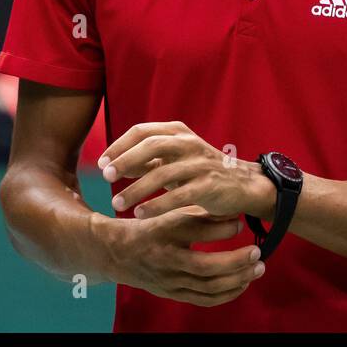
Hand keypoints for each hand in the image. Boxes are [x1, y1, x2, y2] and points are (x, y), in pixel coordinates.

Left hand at [98, 121, 274, 219]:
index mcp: (178, 132)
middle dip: (125, 161)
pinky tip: (140, 215)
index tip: (101, 164)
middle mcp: (189, 143)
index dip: (119, 146)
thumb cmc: (201, 172)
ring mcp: (200, 163)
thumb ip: (148, 160)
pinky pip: (178, 195)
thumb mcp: (175, 160)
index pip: (142, 131)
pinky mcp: (209, 185)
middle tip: (106, 178)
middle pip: (150, 146)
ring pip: (162, 173)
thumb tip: (114, 164)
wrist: (244, 185)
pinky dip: (156, 205)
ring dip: (136, 189)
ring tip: (117, 203)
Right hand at [102, 206, 265, 306]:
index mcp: (162, 232)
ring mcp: (169, 280)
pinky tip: (243, 284)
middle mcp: (165, 259)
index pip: (196, 232)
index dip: (221, 229)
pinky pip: (204, 299)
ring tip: (258, 268)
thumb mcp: (166, 212)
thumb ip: (197, 212)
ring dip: (237, 279)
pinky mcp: (172, 293)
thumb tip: (232, 215)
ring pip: (208, 287)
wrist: (115, 253)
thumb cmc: (147, 226)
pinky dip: (227, 294)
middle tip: (258, 252)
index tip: (241, 224)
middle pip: (206, 267)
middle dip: (236, 261)